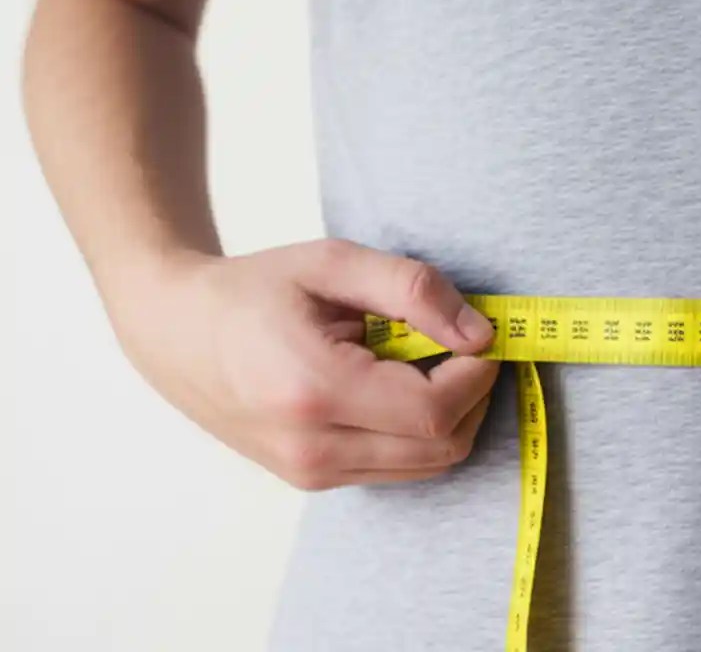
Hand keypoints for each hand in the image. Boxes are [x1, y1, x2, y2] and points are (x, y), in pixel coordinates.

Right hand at [107, 239, 498, 489]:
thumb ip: (413, 291)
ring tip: (426, 360)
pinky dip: (419, 430)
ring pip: (427, 465)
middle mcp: (313, 449)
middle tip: (464, 345)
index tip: (483, 334)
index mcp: (314, 391)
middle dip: (473, 396)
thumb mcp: (332, 263)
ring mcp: (311, 474)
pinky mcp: (313, 480)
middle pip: (441, 448)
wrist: (173, 331)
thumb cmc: (252, 289)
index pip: (435, 410)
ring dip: (450, 415)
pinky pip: (398, 466)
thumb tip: (481, 334)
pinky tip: (399, 385)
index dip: (478, 374)